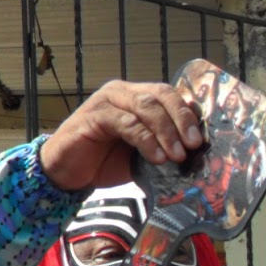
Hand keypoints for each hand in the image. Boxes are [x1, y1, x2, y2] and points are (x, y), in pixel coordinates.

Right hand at [38, 80, 203, 192]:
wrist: (64, 173)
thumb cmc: (102, 162)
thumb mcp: (140, 155)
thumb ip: (161, 146)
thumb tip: (193, 153)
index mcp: (135, 96)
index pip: (168, 95)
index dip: (187, 114)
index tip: (201, 138)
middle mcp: (122, 92)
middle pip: (161, 95)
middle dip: (181, 119)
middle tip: (193, 144)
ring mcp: (107, 101)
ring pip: (146, 106)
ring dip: (166, 131)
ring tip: (177, 155)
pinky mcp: (94, 116)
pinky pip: (127, 123)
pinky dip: (146, 140)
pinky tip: (157, 158)